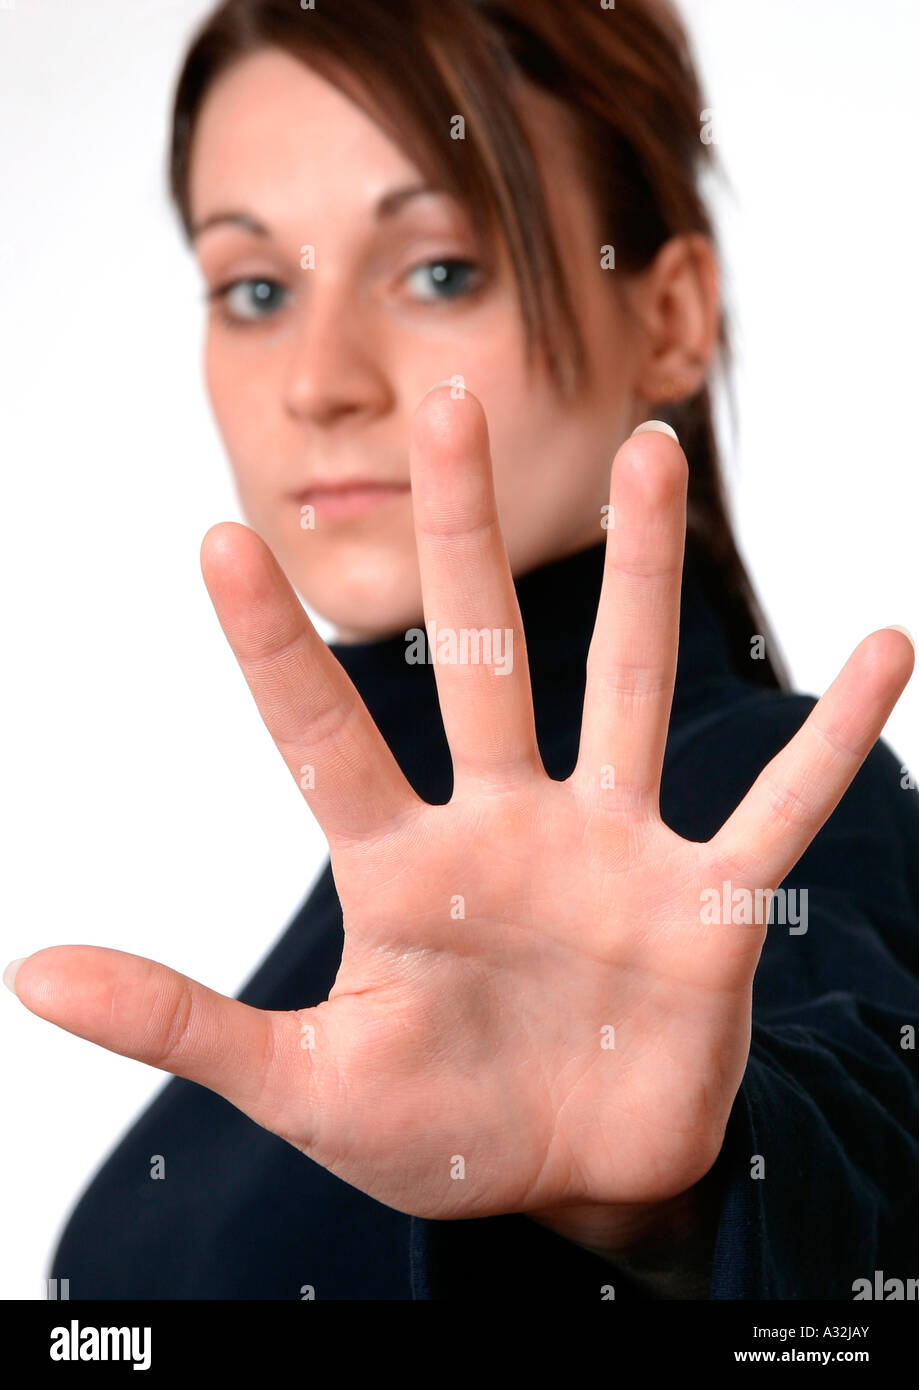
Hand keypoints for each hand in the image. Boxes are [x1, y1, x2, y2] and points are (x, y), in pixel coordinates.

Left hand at [7, 388, 912, 1248]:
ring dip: (645, 576)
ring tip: (648, 451)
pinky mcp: (707, 903)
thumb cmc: (436, 1126)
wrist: (571, 1173)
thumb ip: (185, 1026)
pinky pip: (783, 807)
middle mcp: (508, 826)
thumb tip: (29, 969)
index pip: (322, 738)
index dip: (268, 648)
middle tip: (449, 399)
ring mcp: (615, 851)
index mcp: (403, 867)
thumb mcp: (304, 1085)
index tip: (213, 538)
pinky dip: (836, 739)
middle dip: (462, 534)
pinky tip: (889, 650)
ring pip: (631, 688)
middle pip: (484, 655)